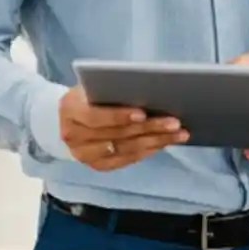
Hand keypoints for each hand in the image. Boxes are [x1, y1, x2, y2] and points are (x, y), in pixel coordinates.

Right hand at [59, 85, 188, 171]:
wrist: (72, 113)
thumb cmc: (91, 92)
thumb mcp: (95, 84)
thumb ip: (113, 88)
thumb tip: (149, 89)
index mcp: (69, 109)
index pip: (95, 116)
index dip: (119, 116)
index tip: (143, 113)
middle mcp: (72, 135)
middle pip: (116, 134)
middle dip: (148, 128)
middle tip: (174, 123)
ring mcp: (83, 154)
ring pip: (124, 149)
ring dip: (155, 141)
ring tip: (179, 134)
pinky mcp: (97, 165)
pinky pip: (126, 160)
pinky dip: (147, 151)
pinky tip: (165, 143)